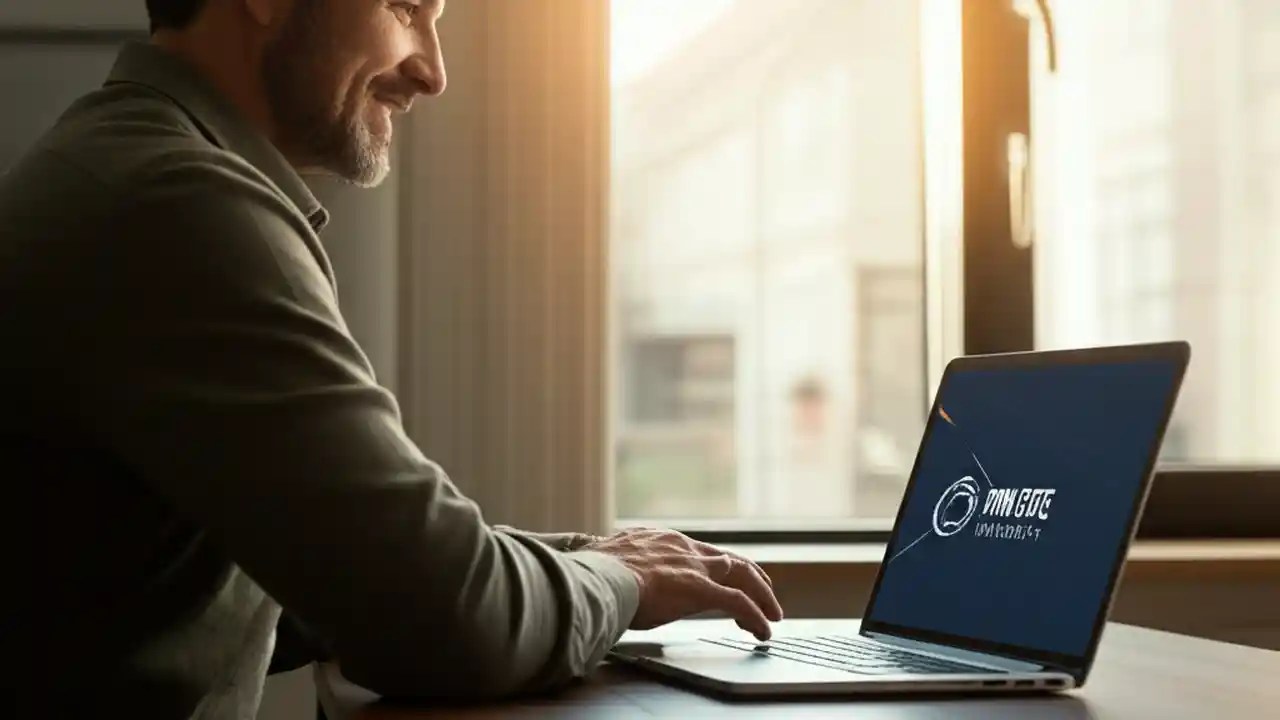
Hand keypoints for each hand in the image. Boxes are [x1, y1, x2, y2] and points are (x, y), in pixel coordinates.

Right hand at [583, 528, 783, 640]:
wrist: (595, 577)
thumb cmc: (592, 574)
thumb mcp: (609, 562)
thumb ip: (619, 567)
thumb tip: (605, 574)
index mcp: (661, 541)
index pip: (699, 551)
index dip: (716, 566)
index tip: (722, 578)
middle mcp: (682, 547)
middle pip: (727, 558)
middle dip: (750, 574)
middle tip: (765, 591)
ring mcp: (693, 567)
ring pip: (741, 574)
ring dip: (761, 594)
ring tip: (772, 613)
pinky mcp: (700, 589)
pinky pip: (738, 603)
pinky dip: (755, 616)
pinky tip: (763, 630)